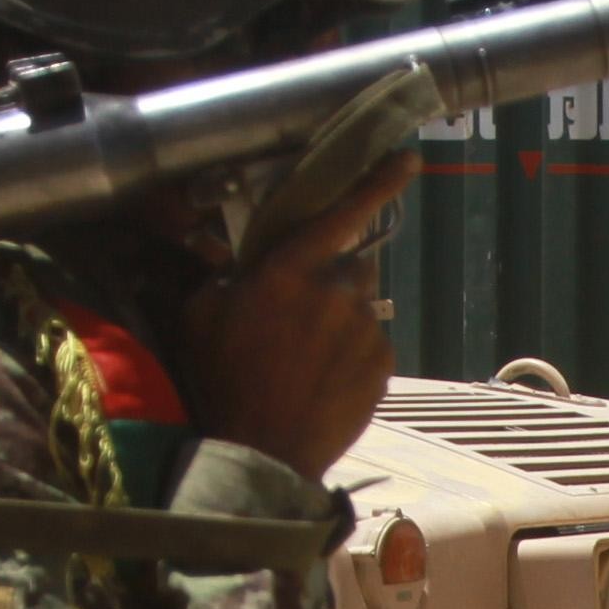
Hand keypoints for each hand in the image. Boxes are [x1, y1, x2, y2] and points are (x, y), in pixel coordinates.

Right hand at [181, 153, 418, 477]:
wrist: (262, 450)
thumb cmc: (222, 379)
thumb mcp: (200, 314)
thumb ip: (226, 274)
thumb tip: (241, 264)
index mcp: (290, 268)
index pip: (343, 211)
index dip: (377, 181)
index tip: (408, 158)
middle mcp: (336, 290)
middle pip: (349, 264)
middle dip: (329, 282)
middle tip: (297, 321)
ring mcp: (365, 328)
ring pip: (360, 307)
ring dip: (339, 321)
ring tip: (306, 360)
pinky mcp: (383, 364)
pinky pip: (372, 345)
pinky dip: (353, 355)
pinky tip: (323, 380)